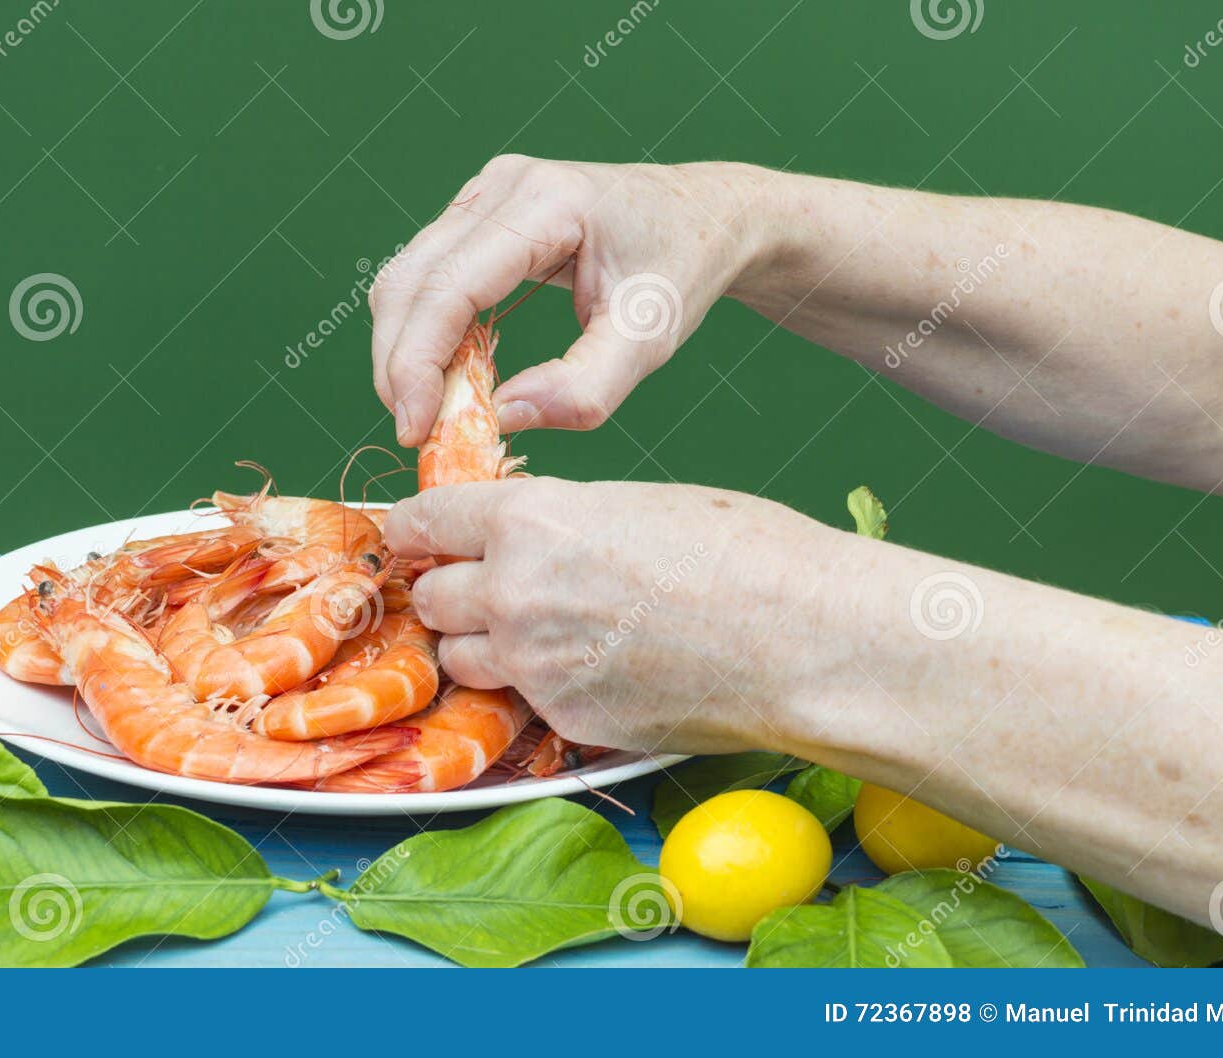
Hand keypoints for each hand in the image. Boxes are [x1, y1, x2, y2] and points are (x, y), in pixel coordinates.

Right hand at [371, 155, 770, 443]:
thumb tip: (502, 417)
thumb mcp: (650, 338)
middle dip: (400, 363)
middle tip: (416, 433)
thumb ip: (585, 386)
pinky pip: (428, 276)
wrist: (703, 214)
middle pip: (409, 280)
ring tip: (435, 410)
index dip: (416, 361)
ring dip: (406, 350)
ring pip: (407, 279)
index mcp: (546, 202)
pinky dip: (426, 332)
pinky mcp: (479, 213)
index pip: (449, 284)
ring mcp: (485, 193)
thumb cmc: (681, 268)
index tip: (414, 428)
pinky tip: (452, 375)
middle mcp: (503, 185)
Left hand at [383, 476, 843, 752]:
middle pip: (434, 598)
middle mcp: (513, 593)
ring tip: (539, 631)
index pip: (423, 522)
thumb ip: (559, 521)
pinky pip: (520, 700)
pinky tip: (590, 668)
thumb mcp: (634, 504)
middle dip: (454, 590)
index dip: (419, 530)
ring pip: (462, 658)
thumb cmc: (744, 554)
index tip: (421, 537)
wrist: (802, 641)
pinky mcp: (565, 719)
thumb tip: (527, 535)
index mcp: (529, 521)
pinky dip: (538, 686)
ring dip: (484, 644)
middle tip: (491, 587)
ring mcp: (535, 664)